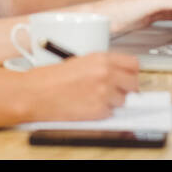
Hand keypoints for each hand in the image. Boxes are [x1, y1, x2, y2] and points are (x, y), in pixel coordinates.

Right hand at [26, 53, 140, 120]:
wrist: (37, 93)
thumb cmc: (52, 77)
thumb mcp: (80, 60)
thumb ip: (102, 65)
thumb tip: (119, 72)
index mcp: (102, 59)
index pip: (134, 64)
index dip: (132, 71)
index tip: (129, 75)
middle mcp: (106, 74)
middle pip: (134, 83)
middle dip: (126, 87)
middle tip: (115, 89)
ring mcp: (104, 93)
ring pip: (123, 100)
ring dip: (113, 100)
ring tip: (94, 96)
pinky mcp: (99, 110)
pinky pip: (110, 112)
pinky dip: (102, 111)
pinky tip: (88, 105)